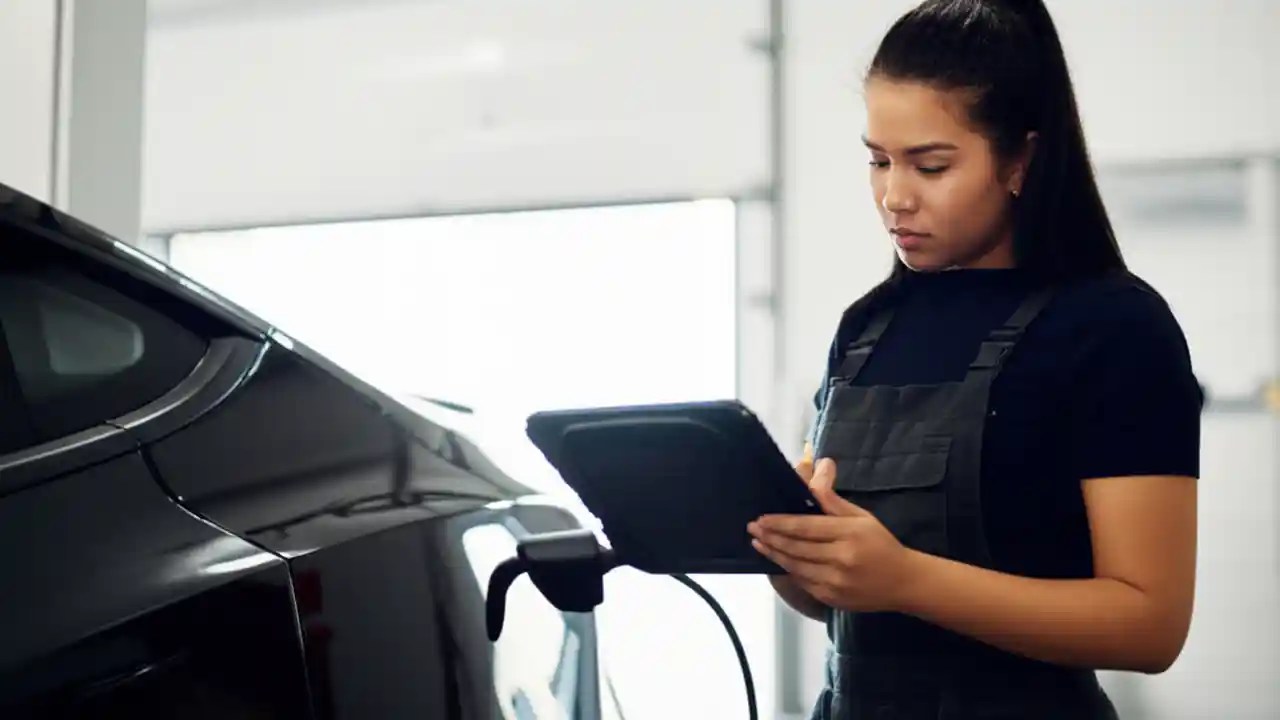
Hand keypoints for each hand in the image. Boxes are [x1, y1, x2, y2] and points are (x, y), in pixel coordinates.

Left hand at [749, 458, 918, 613]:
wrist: (904, 582)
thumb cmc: (881, 544)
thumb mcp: (861, 516)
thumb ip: (832, 500)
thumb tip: (816, 470)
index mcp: (849, 534)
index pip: (806, 527)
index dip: (780, 523)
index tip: (761, 518)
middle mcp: (841, 559)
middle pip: (797, 547)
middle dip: (771, 538)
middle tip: (752, 529)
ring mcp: (835, 582)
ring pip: (796, 566)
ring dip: (774, 554)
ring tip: (758, 544)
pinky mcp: (831, 598)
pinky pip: (803, 582)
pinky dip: (788, 570)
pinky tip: (778, 560)